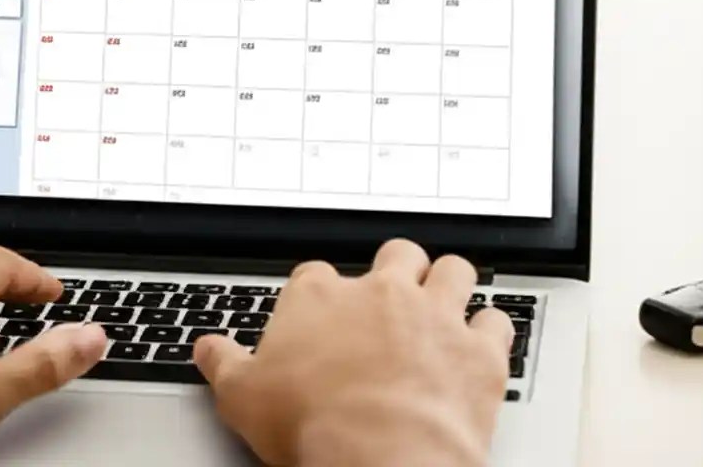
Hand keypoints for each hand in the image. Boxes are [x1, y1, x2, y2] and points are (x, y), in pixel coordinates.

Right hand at [193, 239, 513, 466]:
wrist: (382, 459)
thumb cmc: (315, 426)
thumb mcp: (242, 398)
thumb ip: (223, 365)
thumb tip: (206, 349)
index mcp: (320, 297)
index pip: (317, 274)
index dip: (321, 295)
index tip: (320, 316)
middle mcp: (382, 293)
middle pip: (397, 255)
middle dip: (398, 270)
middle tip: (392, 297)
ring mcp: (435, 316)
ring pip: (453, 271)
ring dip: (450, 284)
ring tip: (444, 302)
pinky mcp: (478, 350)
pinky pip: (495, 321)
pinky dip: (490, 330)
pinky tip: (481, 342)